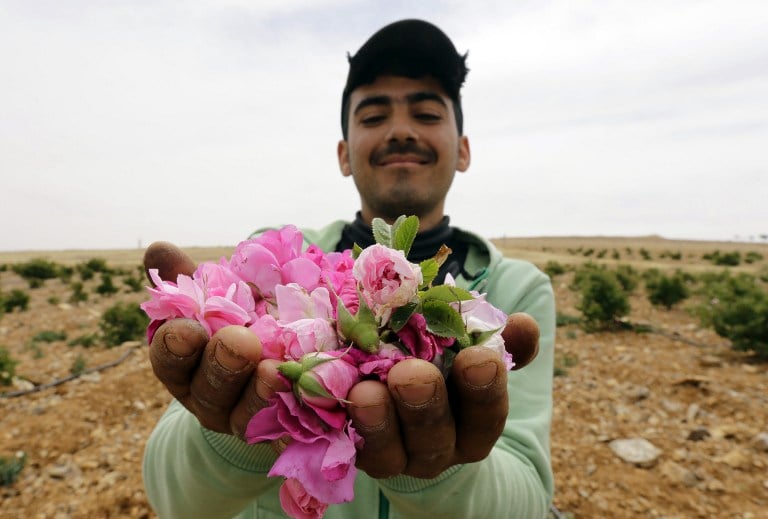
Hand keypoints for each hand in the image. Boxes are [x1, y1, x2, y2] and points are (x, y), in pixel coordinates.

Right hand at [143, 242, 288, 437]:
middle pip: (208, 387)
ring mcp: (243, 418)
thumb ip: (190, 279)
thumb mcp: (216, 301)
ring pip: (246, 410)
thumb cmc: (240, 323)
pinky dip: (295, 403)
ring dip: (260, 390)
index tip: (188, 328)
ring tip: (274, 370)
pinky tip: (302, 385)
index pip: (169, 358)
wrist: (282, 368)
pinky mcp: (280, 429)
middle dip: (223, 364)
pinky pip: (287, 420)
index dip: (175, 345)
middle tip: (241, 341)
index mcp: (185, 364)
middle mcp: (208, 396)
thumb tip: (159, 248)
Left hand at [348, 317, 538, 478]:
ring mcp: (395, 457)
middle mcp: (438, 448)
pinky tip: (322, 393)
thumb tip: (524, 325)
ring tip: (364, 392)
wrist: (407, 415)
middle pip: (435, 436)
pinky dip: (333, 420)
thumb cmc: (450, 374)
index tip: (478, 358)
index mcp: (475, 425)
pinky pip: (343, 445)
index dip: (484, 389)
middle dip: (424, 404)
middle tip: (410, 373)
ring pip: (387, 450)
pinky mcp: (354, 456)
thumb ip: (502, 343)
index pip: (486, 413)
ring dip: (376, 421)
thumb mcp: (478, 358)